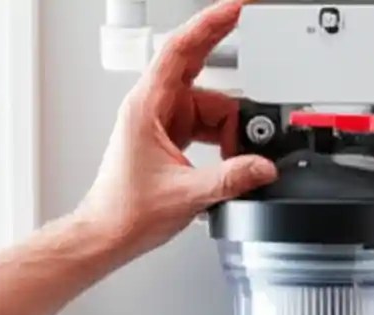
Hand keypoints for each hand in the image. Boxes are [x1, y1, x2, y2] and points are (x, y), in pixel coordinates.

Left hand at [75, 0, 276, 259]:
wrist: (109, 232)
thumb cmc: (126, 210)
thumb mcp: (187, 194)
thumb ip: (232, 179)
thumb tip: (264, 167)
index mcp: (148, 107)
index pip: (182, 51)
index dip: (210, 25)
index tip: (234, 9)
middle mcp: (154, 107)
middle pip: (204, 77)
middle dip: (234, 89)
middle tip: (258, 94)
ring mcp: (164, 121)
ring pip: (212, 108)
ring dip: (231, 132)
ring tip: (237, 161)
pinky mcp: (171, 137)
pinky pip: (208, 126)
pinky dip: (225, 142)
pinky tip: (230, 161)